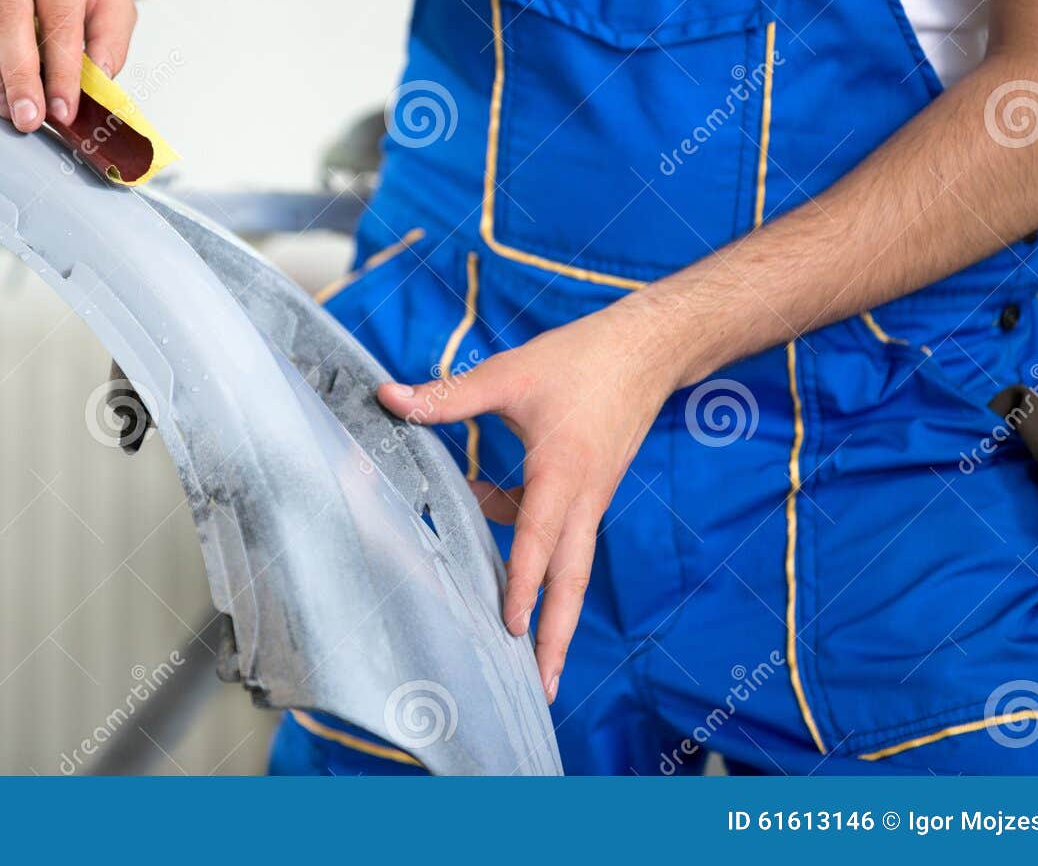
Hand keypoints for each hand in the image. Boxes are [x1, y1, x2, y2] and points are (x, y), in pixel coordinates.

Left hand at [378, 298, 681, 702]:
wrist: (648, 349)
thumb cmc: (583, 360)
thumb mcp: (510, 373)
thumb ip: (448, 396)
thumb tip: (389, 398)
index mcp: (563, 473)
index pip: (538, 539)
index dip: (522, 585)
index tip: (509, 628)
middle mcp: (583, 497)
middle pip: (571, 580)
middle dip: (558, 636)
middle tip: (546, 688)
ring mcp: (591, 497)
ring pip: (570, 563)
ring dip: (550, 604)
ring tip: (523, 643)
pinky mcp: (590, 489)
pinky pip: (561, 531)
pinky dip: (530, 541)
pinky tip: (484, 509)